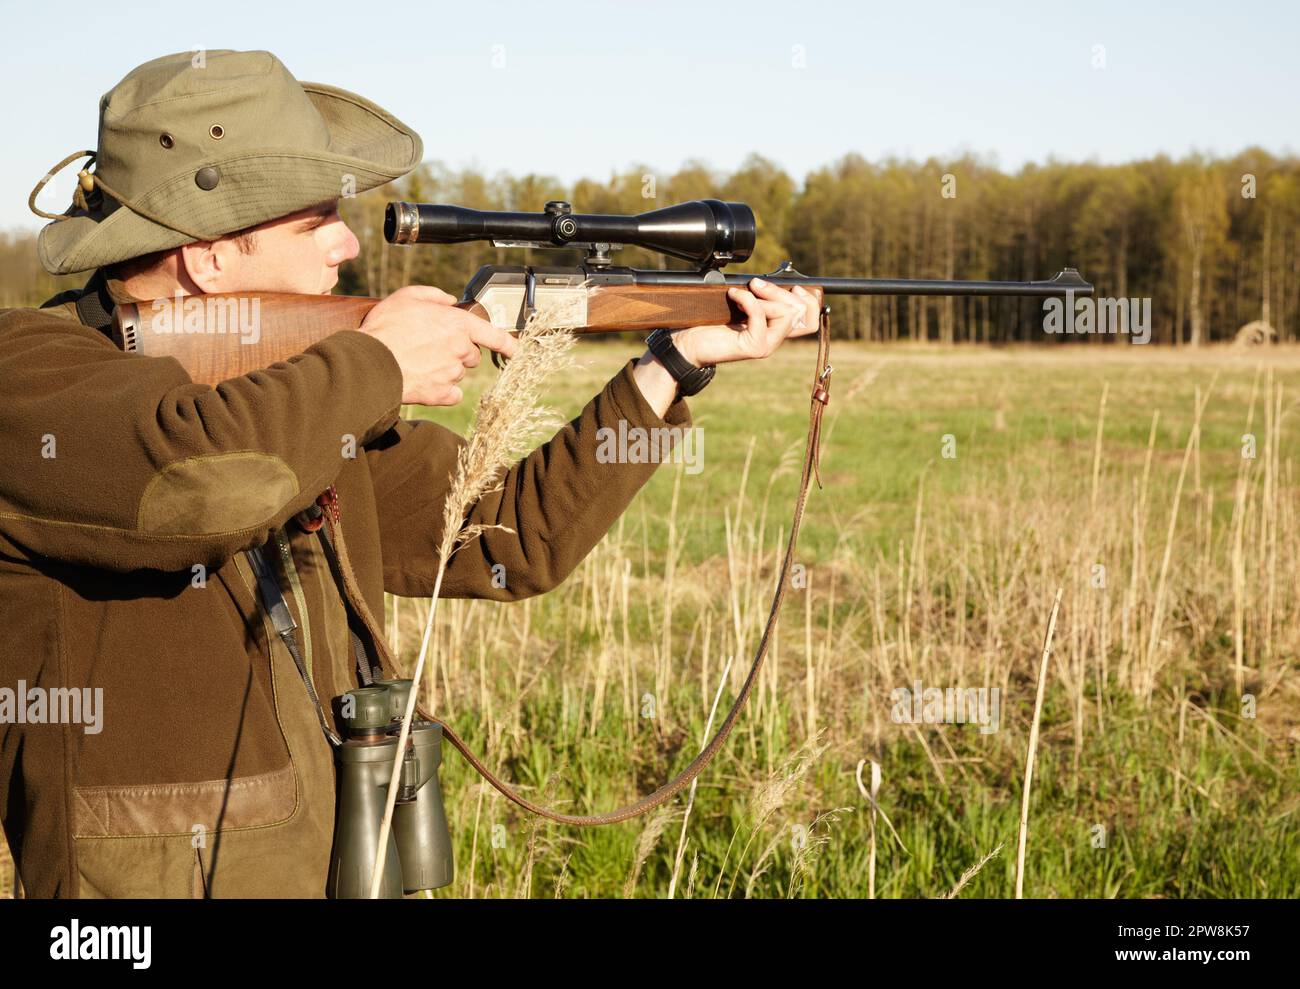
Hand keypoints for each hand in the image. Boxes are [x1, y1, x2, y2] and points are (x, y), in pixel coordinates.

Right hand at [360, 285, 516, 404]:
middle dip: (458, 352)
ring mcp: (453, 374)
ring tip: (419, 362)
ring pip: (458, 373)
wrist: (369, 361)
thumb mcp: (407, 296)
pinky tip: (424, 381)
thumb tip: (449, 300)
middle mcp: (461, 349)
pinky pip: (451, 394)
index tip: (516, 350)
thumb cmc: (386, 327)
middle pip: (472, 355)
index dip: (509, 344)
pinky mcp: (441, 394)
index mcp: (458, 324)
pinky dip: (441, 390)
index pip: (495, 335)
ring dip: (446, 369)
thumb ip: (433, 295)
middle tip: (431, 347)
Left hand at [672, 277, 821, 366]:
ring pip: (786, 313)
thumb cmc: (710, 322)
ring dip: (765, 297)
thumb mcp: (741, 304)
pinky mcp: (754, 347)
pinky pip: (761, 315)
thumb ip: (761, 296)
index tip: (794, 285)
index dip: (810, 300)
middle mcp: (775, 339)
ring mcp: (766, 345)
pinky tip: (733, 296)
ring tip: (743, 294)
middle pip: (801, 312)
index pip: (811, 320)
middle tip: (757, 284)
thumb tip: (775, 279)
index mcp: (776, 328)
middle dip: (782, 291)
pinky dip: (747, 299)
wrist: (689, 343)